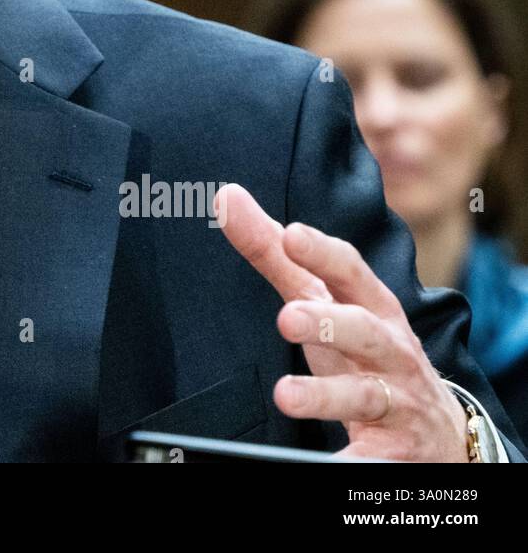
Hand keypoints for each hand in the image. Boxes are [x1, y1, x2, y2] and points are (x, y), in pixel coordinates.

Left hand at [216, 184, 467, 461]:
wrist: (433, 427)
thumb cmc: (362, 349)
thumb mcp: (326, 300)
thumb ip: (275, 253)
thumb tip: (227, 197)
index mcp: (370, 306)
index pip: (349, 271)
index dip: (321, 252)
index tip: (290, 235)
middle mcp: (388, 349)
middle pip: (363, 331)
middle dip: (329, 323)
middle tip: (286, 317)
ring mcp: (394, 399)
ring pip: (364, 396)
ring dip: (325, 396)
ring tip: (286, 397)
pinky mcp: (393, 449)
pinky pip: (372, 458)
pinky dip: (353, 461)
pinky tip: (331, 464)